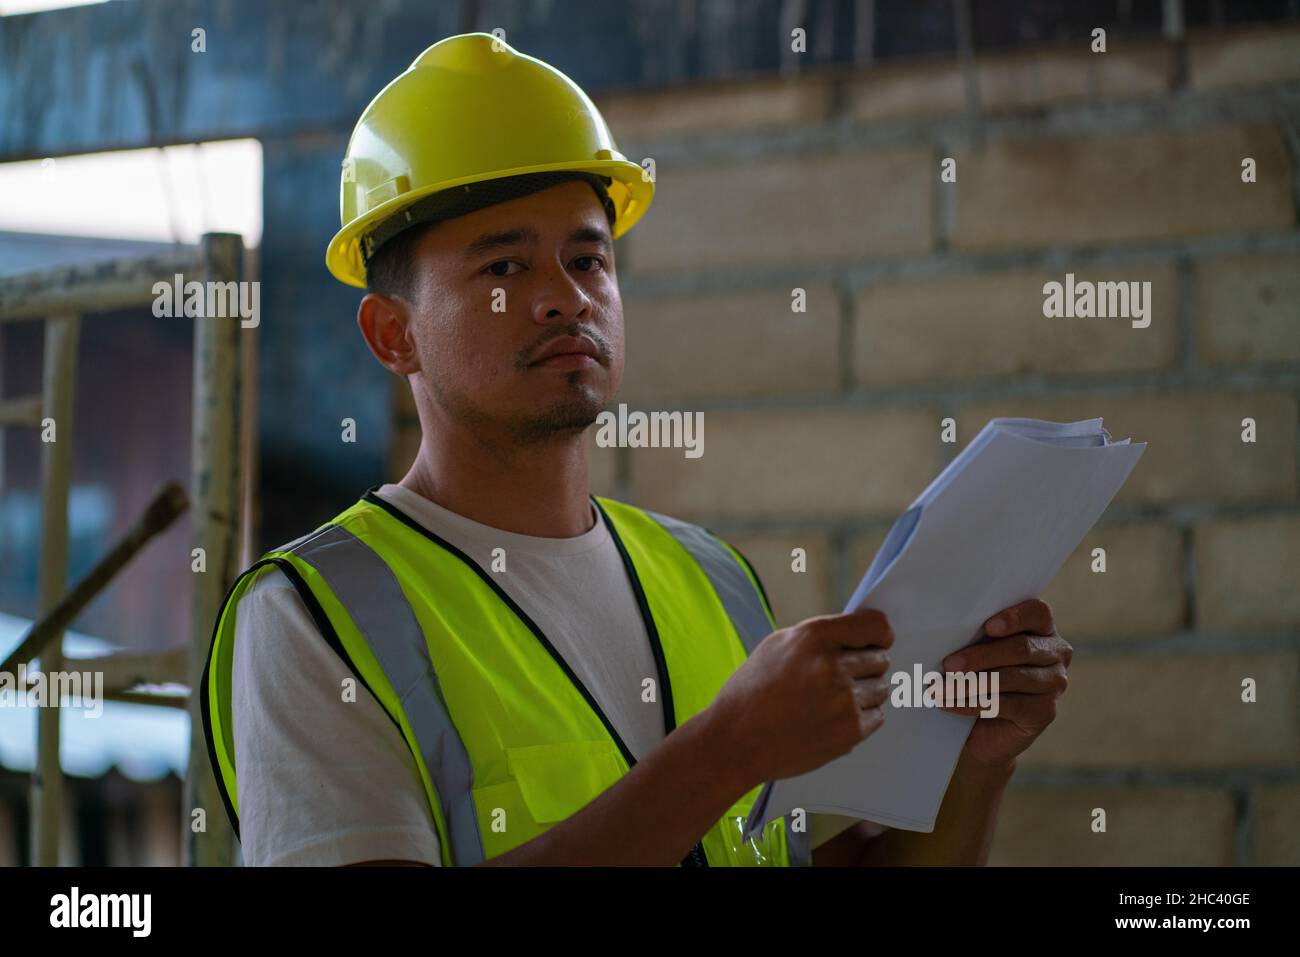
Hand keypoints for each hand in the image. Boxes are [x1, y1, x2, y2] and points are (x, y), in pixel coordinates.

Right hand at [709, 608, 893, 784]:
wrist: (735, 741)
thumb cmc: (751, 692)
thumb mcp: (778, 646)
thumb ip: (821, 637)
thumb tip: (857, 637)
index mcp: (814, 637)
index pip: (875, 625)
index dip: (880, 635)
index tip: (878, 642)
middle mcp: (832, 665)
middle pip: (881, 659)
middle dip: (865, 667)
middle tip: (841, 679)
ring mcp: (844, 700)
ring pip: (881, 689)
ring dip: (864, 694)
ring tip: (832, 701)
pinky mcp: (849, 731)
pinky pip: (877, 717)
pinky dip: (861, 719)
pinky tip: (832, 719)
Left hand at [939, 598, 1071, 768]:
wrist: (983, 725)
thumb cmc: (977, 672)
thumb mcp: (977, 648)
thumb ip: (973, 635)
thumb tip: (944, 632)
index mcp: (1041, 626)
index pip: (1037, 612)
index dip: (1014, 618)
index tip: (988, 627)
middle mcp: (1055, 652)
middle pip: (1021, 648)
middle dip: (980, 656)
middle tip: (948, 665)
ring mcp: (1054, 682)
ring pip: (1012, 678)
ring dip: (971, 684)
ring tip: (939, 689)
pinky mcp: (1045, 711)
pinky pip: (1006, 705)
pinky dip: (970, 703)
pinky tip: (948, 703)